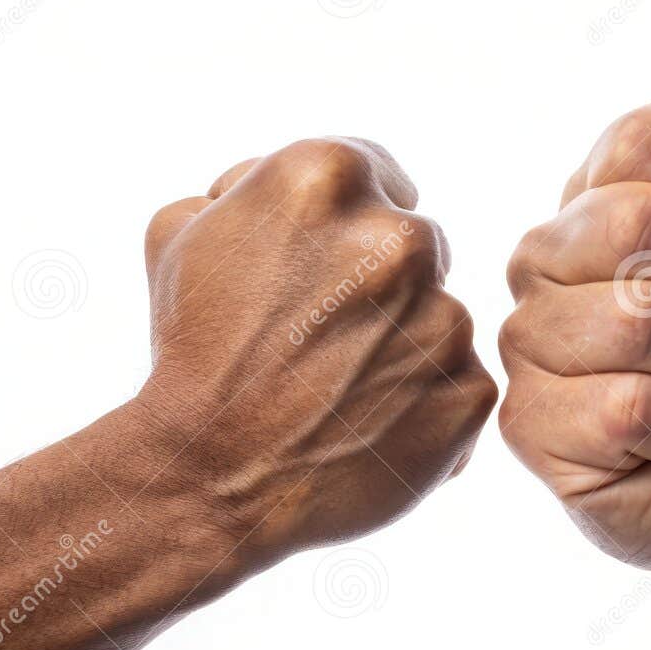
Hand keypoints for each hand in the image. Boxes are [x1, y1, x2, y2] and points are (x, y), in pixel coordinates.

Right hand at [136, 137, 495, 563]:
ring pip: (438, 314)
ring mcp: (444, 316)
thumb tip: (304, 184)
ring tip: (336, 392)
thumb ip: (249, 182)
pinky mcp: (470, 390)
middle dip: (375, 283)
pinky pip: (457, 383)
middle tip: (318, 339)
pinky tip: (368, 429)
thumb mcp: (180, 232)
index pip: (377, 170)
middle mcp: (398, 237)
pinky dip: (424, 404)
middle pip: (412, 243)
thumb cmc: (192, 354)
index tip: (328, 259)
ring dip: (400, 344)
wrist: (212, 478)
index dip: (349, 217)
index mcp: (325, 177)